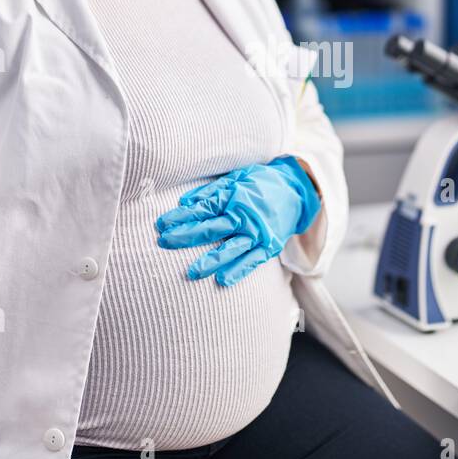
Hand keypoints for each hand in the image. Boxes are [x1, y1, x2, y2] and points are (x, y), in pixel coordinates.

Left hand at [155, 156, 320, 286]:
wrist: (296, 190)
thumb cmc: (261, 182)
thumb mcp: (236, 178)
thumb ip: (211, 191)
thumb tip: (184, 201)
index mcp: (235, 197)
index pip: (203, 208)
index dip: (181, 216)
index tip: (161, 224)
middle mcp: (245, 215)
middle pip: (212, 228)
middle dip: (187, 236)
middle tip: (165, 242)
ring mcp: (258, 232)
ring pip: (232, 248)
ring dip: (211, 260)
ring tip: (191, 272)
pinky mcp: (269, 245)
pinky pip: (252, 260)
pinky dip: (238, 270)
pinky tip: (223, 280)